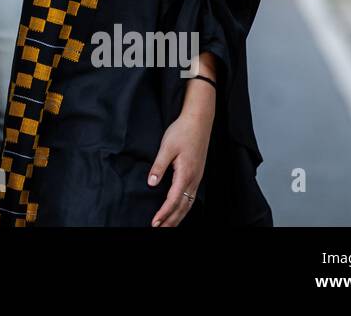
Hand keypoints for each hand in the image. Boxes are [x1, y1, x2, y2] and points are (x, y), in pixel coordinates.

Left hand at [147, 107, 213, 225]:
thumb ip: (158, 167)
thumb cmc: (182, 132)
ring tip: (168, 225)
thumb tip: (151, 184)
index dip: (164, 213)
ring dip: (178, 216)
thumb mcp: (166, 147)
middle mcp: (194, 179)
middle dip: (171, 220)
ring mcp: (197, 177)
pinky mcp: (197, 174)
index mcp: (186, 174)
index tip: (154, 223)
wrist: (199, 121)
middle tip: (159, 229)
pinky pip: (192, 196)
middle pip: (183, 207)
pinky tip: (180, 210)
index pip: (173, 200)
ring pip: (189, 204)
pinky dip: (185, 207)